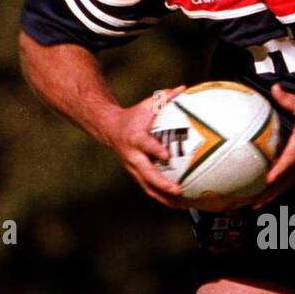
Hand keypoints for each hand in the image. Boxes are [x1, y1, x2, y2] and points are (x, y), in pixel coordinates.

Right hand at [106, 86, 193, 208]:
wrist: (110, 129)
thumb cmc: (134, 116)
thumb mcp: (147, 105)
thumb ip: (164, 97)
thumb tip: (183, 88)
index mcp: (135, 139)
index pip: (145, 145)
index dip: (154, 150)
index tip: (166, 155)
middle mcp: (133, 157)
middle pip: (147, 174)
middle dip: (161, 184)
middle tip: (178, 190)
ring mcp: (134, 169)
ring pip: (149, 188)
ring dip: (165, 198)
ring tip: (183, 205)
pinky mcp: (137, 176)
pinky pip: (151, 190)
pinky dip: (165, 199)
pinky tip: (181, 205)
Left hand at [251, 84, 294, 206]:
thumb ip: (288, 100)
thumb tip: (274, 88)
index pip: (289, 160)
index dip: (279, 170)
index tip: (267, 180)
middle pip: (283, 181)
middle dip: (266, 194)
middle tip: (248, 204)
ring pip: (287, 185)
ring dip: (271, 196)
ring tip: (254, 206)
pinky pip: (293, 182)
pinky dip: (280, 190)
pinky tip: (270, 195)